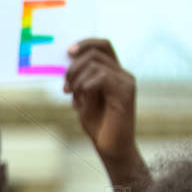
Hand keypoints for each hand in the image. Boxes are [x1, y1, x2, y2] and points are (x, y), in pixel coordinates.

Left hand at [64, 38, 148, 191]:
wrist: (111, 148)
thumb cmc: (98, 125)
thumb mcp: (82, 98)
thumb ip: (78, 80)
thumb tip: (67, 63)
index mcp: (114, 72)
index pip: (103, 45)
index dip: (85, 43)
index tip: (67, 52)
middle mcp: (123, 74)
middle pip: (95, 53)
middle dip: (73, 66)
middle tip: (65, 86)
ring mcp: (126, 82)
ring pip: (95, 64)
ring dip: (76, 77)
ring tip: (70, 93)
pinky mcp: (126, 92)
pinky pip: (101, 77)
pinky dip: (85, 85)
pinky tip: (80, 96)